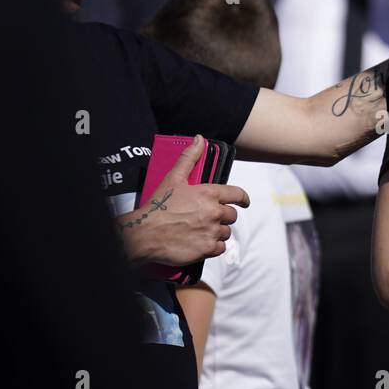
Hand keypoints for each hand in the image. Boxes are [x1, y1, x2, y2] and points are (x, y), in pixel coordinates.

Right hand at [117, 134, 249, 265]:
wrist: (145, 233)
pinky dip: (214, 247)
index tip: (244, 202)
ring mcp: (212, 231)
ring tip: (202, 230)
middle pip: (232, 215)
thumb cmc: (158, 206)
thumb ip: (189, 158)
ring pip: (226, 232)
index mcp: (209, 193)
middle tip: (209, 218)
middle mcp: (214, 212)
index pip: (237, 194)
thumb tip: (199, 140)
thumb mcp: (173, 178)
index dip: (243, 199)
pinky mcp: (207, 248)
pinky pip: (221, 248)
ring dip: (218, 231)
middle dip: (223, 216)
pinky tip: (202, 242)